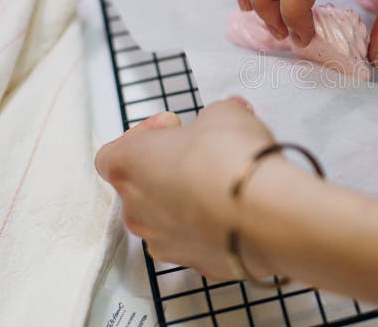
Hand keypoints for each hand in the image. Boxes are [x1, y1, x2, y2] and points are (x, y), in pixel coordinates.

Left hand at [95, 97, 275, 279]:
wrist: (263, 210)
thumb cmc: (229, 155)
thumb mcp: (223, 113)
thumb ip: (212, 118)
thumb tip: (222, 119)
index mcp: (129, 165)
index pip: (114, 152)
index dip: (145, 135)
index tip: (175, 126)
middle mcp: (136, 209)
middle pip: (141, 187)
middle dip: (169, 169)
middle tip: (203, 153)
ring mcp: (162, 242)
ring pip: (166, 218)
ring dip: (187, 201)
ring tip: (222, 185)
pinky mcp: (195, 263)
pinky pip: (195, 240)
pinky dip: (210, 227)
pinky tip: (237, 212)